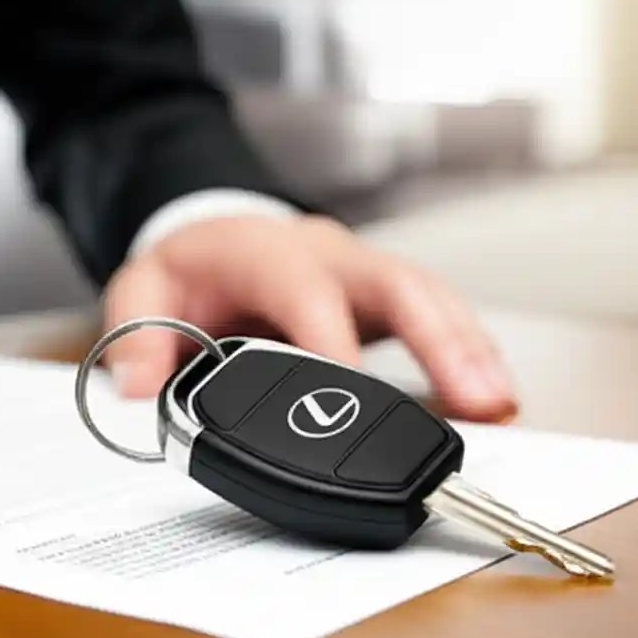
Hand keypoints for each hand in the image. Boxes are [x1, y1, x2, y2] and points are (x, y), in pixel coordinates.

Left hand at [103, 214, 517, 422]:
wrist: (214, 235)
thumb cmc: (187, 270)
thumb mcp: (140, 293)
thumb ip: (137, 338)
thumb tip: (139, 392)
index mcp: (265, 249)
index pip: (305, 289)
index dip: (332, 341)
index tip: (353, 393)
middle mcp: (326, 252)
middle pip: (395, 282)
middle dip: (439, 338)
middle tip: (474, 397)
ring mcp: (362, 270)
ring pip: (430, 296)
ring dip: (469, 347)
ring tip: (500, 403)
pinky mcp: (383, 295)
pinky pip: (437, 314)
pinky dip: (469, 350)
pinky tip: (494, 393)